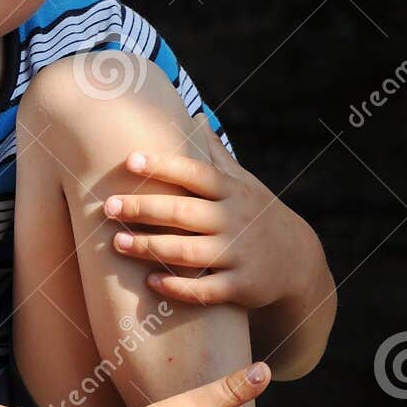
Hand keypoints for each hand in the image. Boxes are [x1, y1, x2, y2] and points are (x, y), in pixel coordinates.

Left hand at [102, 119, 313, 309]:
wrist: (298, 261)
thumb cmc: (256, 214)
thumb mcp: (244, 183)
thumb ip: (216, 155)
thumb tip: (194, 117)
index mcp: (232, 191)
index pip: (195, 173)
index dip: (163, 166)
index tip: (129, 160)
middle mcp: (235, 219)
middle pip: (184, 212)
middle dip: (144, 209)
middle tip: (108, 207)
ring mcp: (239, 254)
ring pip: (189, 251)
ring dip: (151, 248)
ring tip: (117, 243)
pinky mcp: (241, 287)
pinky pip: (205, 290)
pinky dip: (179, 287)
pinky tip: (152, 281)